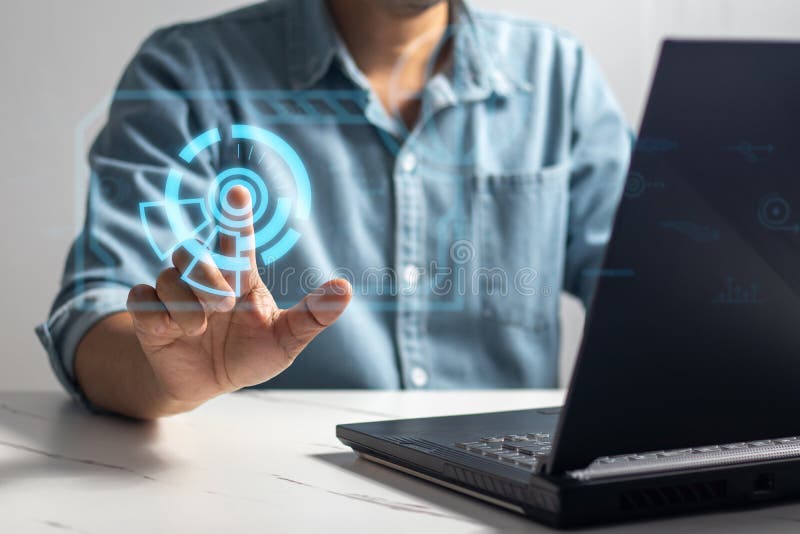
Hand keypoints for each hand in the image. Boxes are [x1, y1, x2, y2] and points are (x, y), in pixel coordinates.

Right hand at [126, 186, 350, 405]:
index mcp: (239, 277)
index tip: (239, 192)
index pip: (236, 238)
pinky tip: (171, 331)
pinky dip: (156, 316)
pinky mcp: (150, 315)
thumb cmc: (250, 354)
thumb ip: (312, 316)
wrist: (209, 383)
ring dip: (183, 304)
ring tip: (198, 329)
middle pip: (191, 253)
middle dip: (204, 276)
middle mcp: (204, 278)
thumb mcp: (285, 340)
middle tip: (222, 305)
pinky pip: (140, 299)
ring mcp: (174, 294)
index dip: (236, 215)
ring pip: (165, 276)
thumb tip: (345, 289)